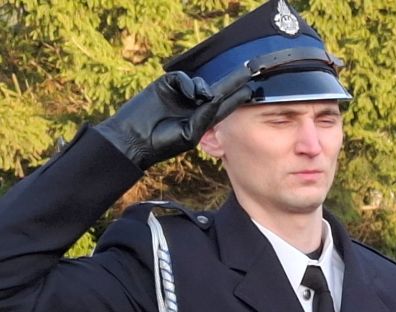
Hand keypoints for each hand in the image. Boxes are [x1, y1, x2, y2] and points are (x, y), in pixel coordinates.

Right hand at [94, 66, 254, 169]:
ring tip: (204, 96)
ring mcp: (179, 95)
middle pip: (215, 90)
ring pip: (198, 83)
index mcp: (202, 119)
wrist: (133, 138)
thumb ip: (205, 117)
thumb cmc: (163, 142)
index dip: (236, 99)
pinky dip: (187, 82)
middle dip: (230, 82)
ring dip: (203, 87)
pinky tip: (190, 92)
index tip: (251, 91)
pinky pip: (181, 78)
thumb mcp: (190, 133)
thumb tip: (216, 98)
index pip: (223, 107)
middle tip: (247, 73)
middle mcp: (193, 106)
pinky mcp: (165, 85)